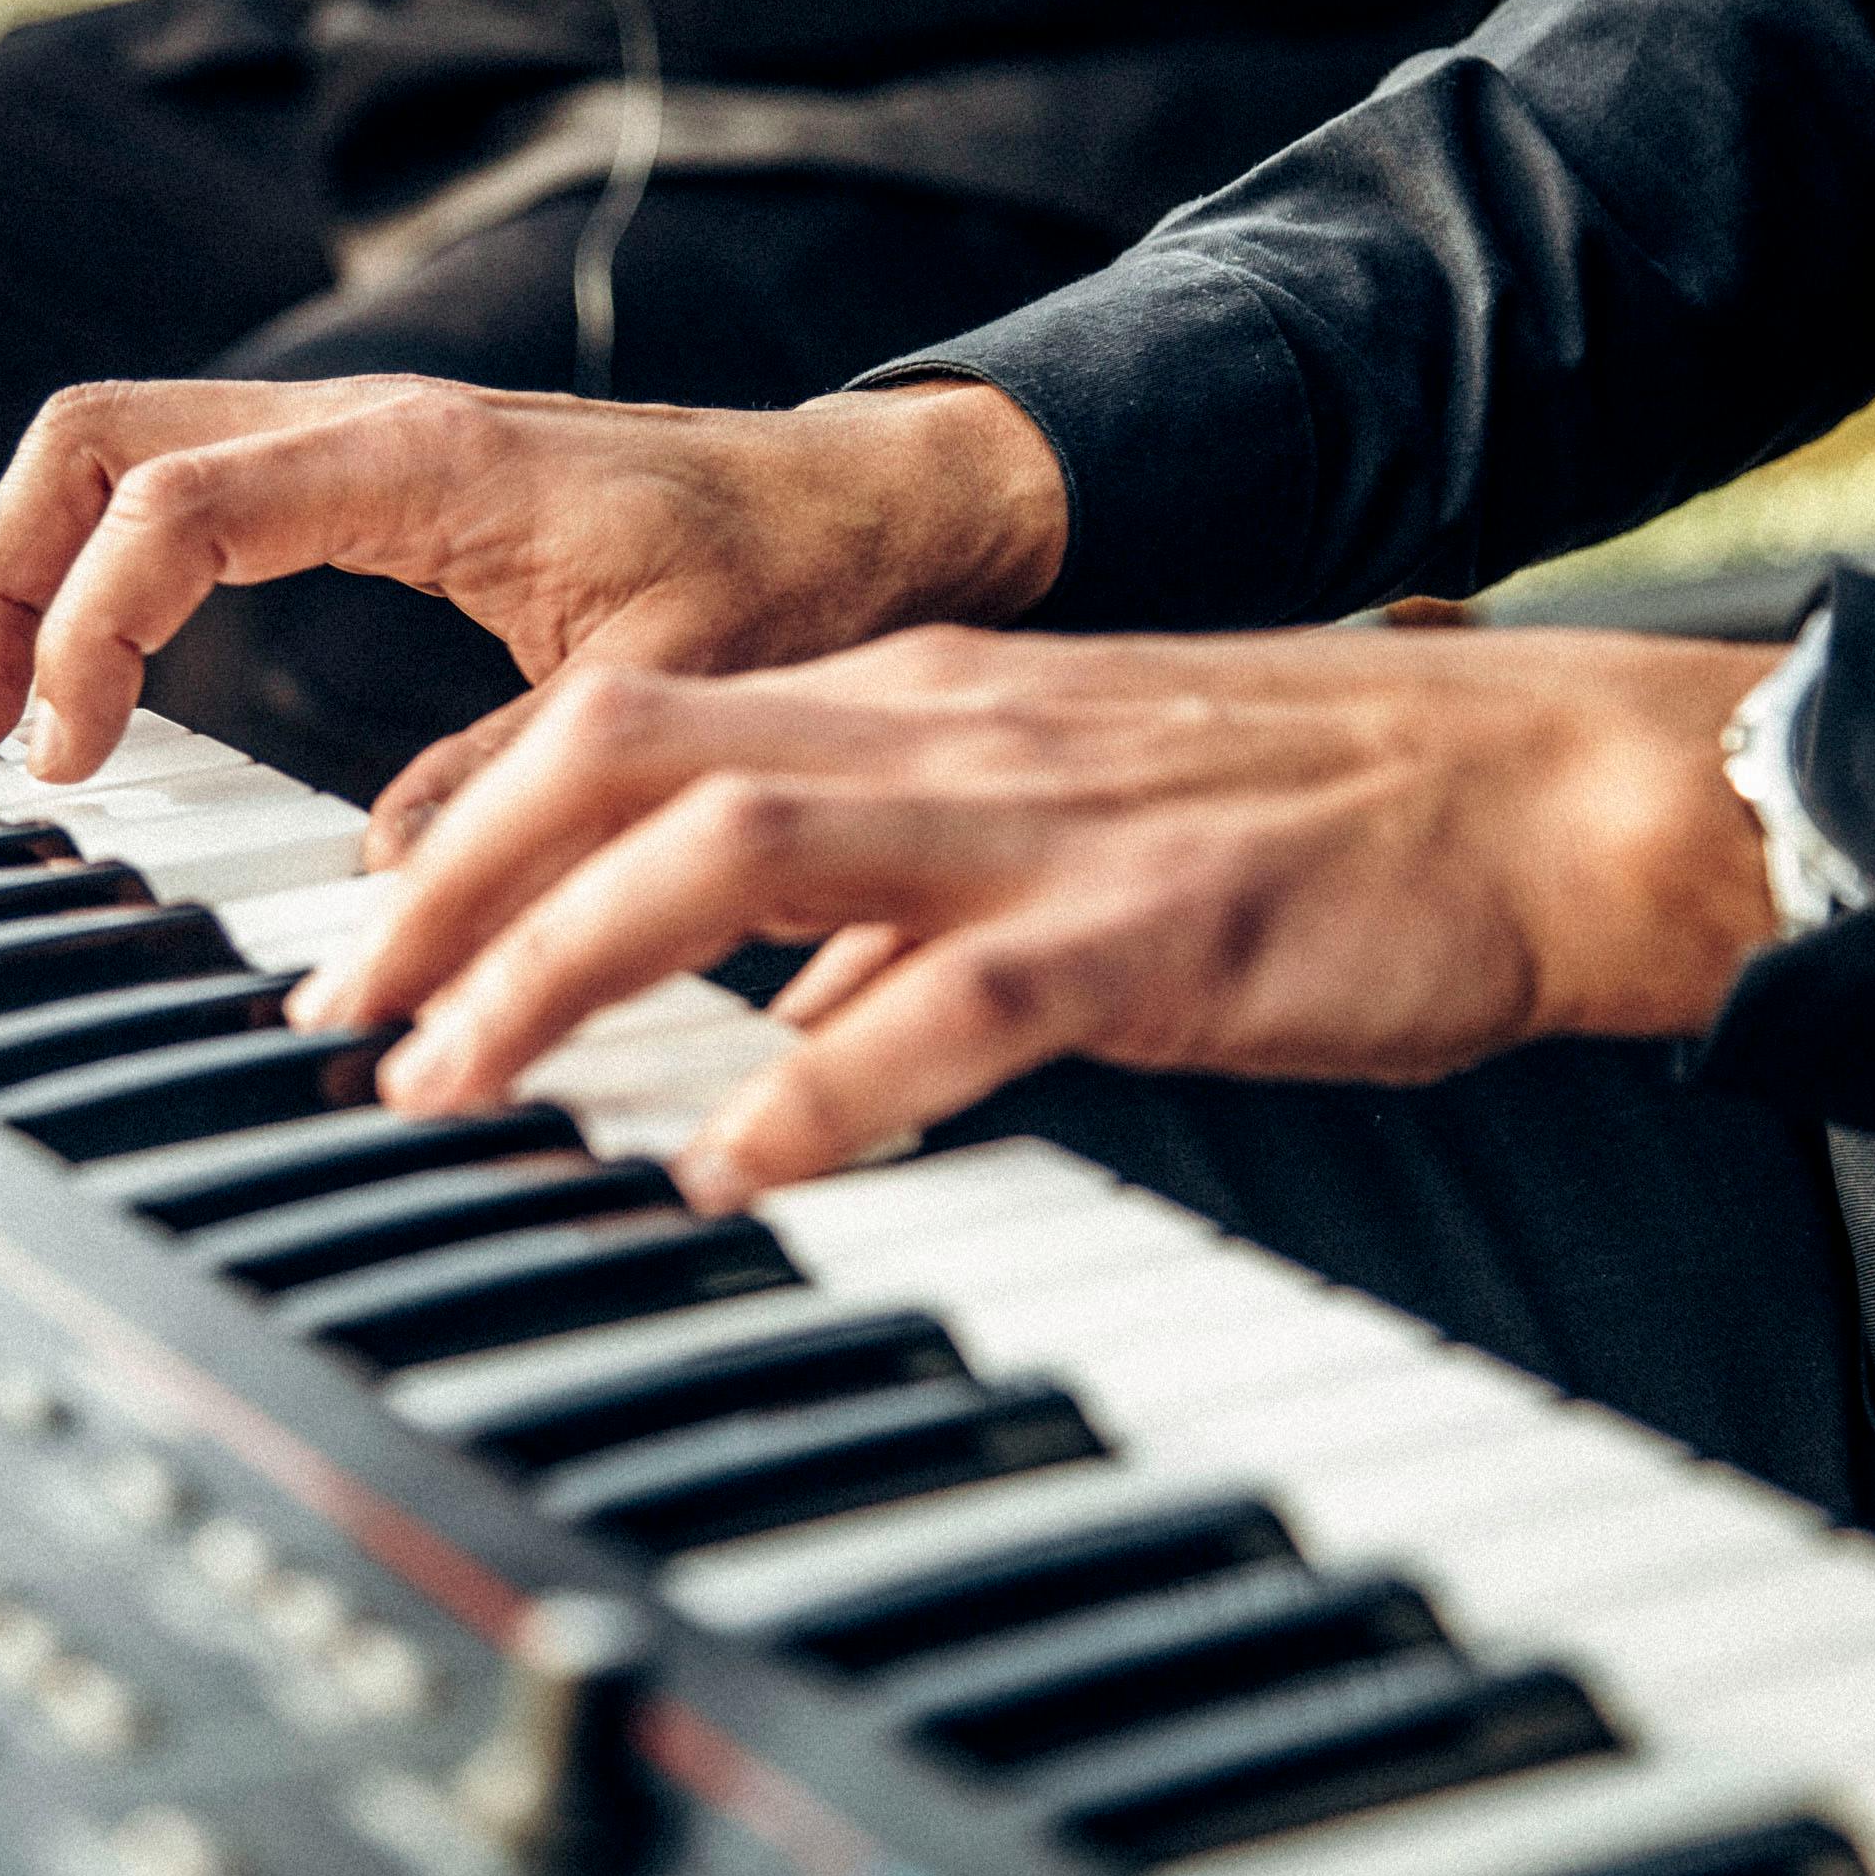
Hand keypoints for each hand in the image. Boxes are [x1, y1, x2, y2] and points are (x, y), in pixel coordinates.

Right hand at [0, 375, 1072, 834]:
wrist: (875, 505)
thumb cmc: (792, 584)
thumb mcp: (661, 696)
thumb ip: (512, 779)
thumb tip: (374, 883)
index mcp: (421, 459)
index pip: (174, 504)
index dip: (83, 626)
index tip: (59, 758)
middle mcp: (365, 422)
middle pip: (95, 446)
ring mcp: (352, 439)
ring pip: (111, 451)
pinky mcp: (359, 478)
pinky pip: (171, 487)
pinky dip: (68, 554)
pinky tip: (2, 629)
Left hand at [286, 622, 1786, 1207]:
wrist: (1528, 788)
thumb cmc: (1290, 822)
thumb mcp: (1041, 835)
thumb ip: (882, 920)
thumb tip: (759, 1040)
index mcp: (899, 705)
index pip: (612, 729)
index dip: (455, 836)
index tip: (359, 957)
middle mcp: (932, 736)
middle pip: (617, 757)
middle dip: (450, 891)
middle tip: (346, 1031)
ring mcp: (1033, 824)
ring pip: (731, 843)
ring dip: (564, 969)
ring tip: (460, 1085)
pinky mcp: (1144, 929)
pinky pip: (946, 1003)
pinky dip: (816, 1084)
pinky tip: (731, 1170)